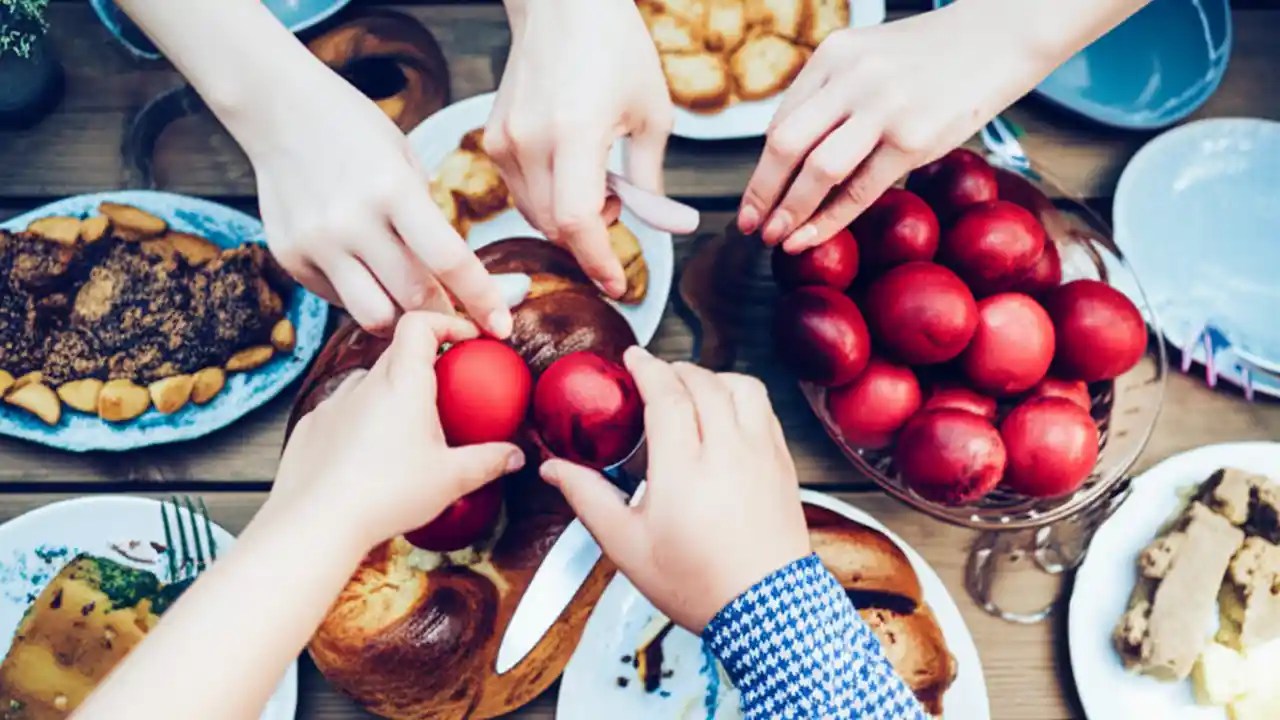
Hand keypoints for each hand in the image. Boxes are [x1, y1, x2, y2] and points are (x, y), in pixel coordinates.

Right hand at [232, 61, 510, 336]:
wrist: (278, 108)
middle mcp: (353, 221)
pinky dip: (362, 297)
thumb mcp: (405, 161)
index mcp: (393, 189)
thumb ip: (428, 221)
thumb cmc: (355, 132)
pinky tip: (366, 272)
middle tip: (459, 319)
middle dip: (444, 316)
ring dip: (401, 320)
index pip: (449, 260)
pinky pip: (339, 300)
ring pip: (373, 316)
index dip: (481, 299)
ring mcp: (317, 243)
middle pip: (413, 298)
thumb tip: (462, 281)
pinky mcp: (290, 257)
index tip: (501, 326)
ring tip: (410, 303)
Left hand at [272, 312, 524, 550]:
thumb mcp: (451, 480)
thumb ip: (489, 462)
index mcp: (401, 383)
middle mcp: (364, 383)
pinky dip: (361, 421)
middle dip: (426, 364)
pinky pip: (342, 411)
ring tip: (407, 431)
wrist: (316, 522)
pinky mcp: (311, 427)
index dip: (446, 322)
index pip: (420, 324)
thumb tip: (515, 455)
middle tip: (449, 393)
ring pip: (369, 383)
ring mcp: (332, 404)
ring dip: (391, 395)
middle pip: (397, 352)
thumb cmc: (387, 495)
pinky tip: (369, 456)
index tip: (468, 340)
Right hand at [485, 0, 672, 296]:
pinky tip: (571, 173)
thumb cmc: (616, 51)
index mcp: (576, 132)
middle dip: (590, 239)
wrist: (563, 6)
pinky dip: (549, 200)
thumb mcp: (651, 115)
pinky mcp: (493, 139)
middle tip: (618, 214)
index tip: (618, 285)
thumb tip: (663, 227)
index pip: (578, 221)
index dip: (599, 262)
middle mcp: (531, 140)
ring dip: (569, 221)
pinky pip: (520, 193)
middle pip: (556, 227)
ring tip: (598, 186)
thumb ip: (650, 179)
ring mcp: (505, 141)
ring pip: (535, 216)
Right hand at [540, 348, 809, 631]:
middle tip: (655, 376)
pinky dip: (742, 397)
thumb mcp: (627, 546)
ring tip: (693, 391)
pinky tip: (727, 415)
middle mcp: (729, 451)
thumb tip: (554, 469)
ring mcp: (762, 454)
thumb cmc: (698, 584)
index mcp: (685, 468)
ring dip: (714, 377)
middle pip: (704, 382)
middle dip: (676, 369)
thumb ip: (588, 498)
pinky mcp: (783, 465)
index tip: (633, 358)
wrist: (768, 612)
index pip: (668, 394)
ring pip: (744, 386)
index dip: (647, 367)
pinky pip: (765, 410)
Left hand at [738, 5, 1048, 252]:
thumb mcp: (869, 60)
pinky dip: (829, 220)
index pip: (781, 121)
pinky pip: (860, 190)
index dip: (761, 168)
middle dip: (760, 192)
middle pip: (785, 144)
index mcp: (833, 55)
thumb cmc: (929, 58)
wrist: (999, 36)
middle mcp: (852, 78)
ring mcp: (884, 108)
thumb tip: (792, 161)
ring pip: (817, 170)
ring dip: (789, 210)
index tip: (750, 200)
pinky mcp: (914, 138)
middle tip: (748, 226)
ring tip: (775, 237)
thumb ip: (832, 99)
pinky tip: (811, 238)